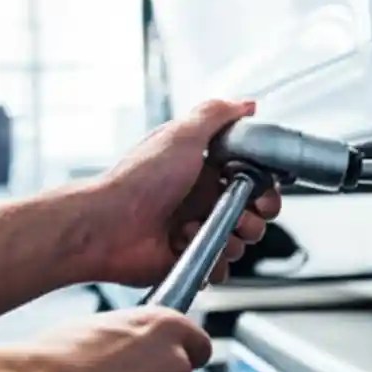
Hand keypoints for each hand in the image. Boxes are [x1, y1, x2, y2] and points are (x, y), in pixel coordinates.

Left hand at [91, 100, 282, 286]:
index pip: (251, 178)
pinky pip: (219, 266)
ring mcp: (196, 230)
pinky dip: (213, 261)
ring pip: (239, 242)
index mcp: (203, 169)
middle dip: (255, 217)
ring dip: (232, 239)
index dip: (264, 186)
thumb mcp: (182, 134)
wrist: (106, 225)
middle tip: (242, 215)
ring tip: (205, 230)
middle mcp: (201, 200)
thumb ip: (217, 114)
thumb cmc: (138, 179)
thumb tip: (246, 104)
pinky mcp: (188, 258)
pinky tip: (188, 245)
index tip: (264, 191)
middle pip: (252, 213)